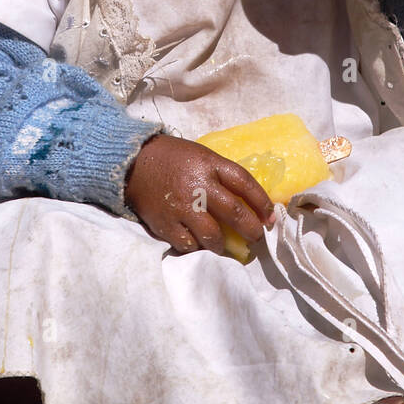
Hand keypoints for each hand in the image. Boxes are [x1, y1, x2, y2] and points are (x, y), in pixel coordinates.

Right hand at [124, 133, 275, 255]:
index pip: (244, 183)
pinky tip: (200, 244)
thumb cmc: (173, 158)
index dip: (262, 202)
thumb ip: (221, 175)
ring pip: (212, 236)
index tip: (270, 217)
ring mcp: (181, 208)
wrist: (133, 163)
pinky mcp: (165, 224)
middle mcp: (198, 187)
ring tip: (226, 246)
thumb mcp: (202, 155)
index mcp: (210, 165)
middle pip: (234, 213)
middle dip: (251, 229)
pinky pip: (188, 245)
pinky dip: (197, 247)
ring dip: (224, 245)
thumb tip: (247, 200)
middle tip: (257, 237)